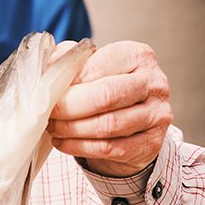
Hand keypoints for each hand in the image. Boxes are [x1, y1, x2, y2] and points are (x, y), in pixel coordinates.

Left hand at [47, 41, 172, 177]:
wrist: (134, 123)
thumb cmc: (107, 88)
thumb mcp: (91, 66)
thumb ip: (70, 60)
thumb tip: (47, 68)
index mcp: (139, 56)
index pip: (99, 65)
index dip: (69, 80)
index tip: (49, 90)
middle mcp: (154, 83)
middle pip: (106, 95)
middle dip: (69, 106)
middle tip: (48, 112)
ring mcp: (157, 115)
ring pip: (108, 124)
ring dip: (72, 129)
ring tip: (53, 127)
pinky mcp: (151, 144)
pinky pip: (109, 148)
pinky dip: (80, 147)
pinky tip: (64, 142)